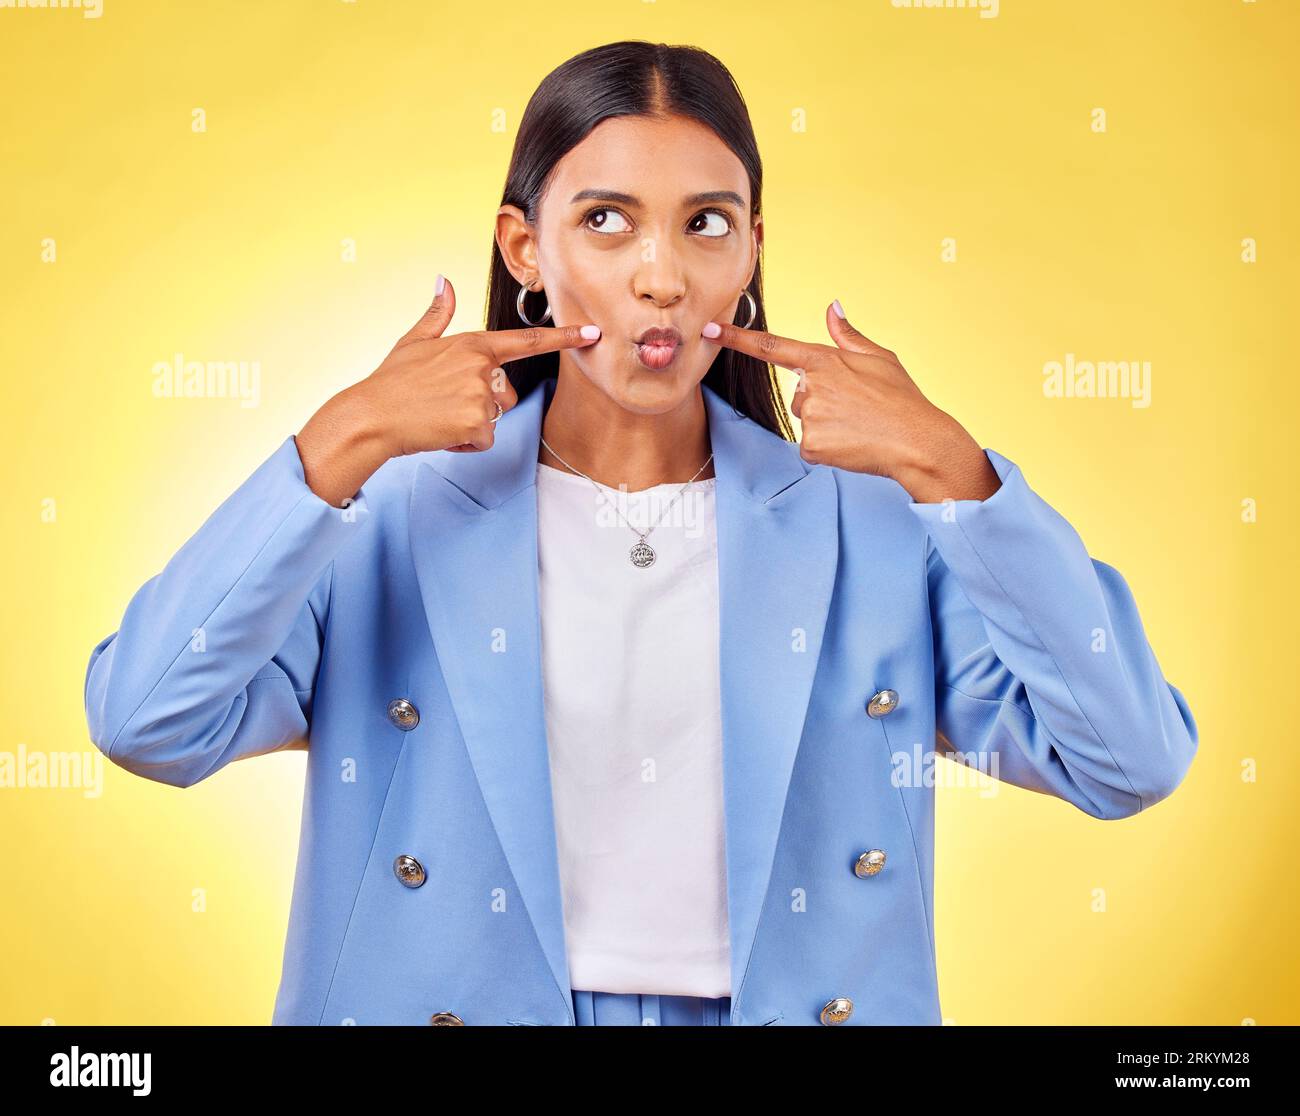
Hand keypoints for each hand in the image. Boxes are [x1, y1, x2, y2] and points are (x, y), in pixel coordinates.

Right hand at [296, 276, 599, 504]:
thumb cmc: (391, 382)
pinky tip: (440, 432)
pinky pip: (484, 440)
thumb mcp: (414, 341)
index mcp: (472, 344)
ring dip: (471, 425)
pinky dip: (465, 443)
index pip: (527, 339)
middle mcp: (482, 365)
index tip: (593, 333)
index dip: (564, 337)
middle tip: (442, 404)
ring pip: (493, 418)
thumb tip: (443, 281)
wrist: (371, 417)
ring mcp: (481, 393)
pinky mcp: (478, 421)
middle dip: (481, 406)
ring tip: (438, 417)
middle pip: (505, 394)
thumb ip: (437, 314)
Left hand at [701, 301, 1000, 502]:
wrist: (918, 442)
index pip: (771, 346)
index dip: (737, 339)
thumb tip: (832, 307)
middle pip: (800, 394)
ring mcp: (810, 416)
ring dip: (828, 424)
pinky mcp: (811, 445)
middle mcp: (812, 386)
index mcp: (825, 360)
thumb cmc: (902, 398)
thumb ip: (847, 336)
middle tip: (858, 409)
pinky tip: (852, 443)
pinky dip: (829, 447)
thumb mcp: (879, 358)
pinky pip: (810, 444)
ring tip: (859, 426)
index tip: (709, 331)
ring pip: (807, 419)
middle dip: (823, 401)